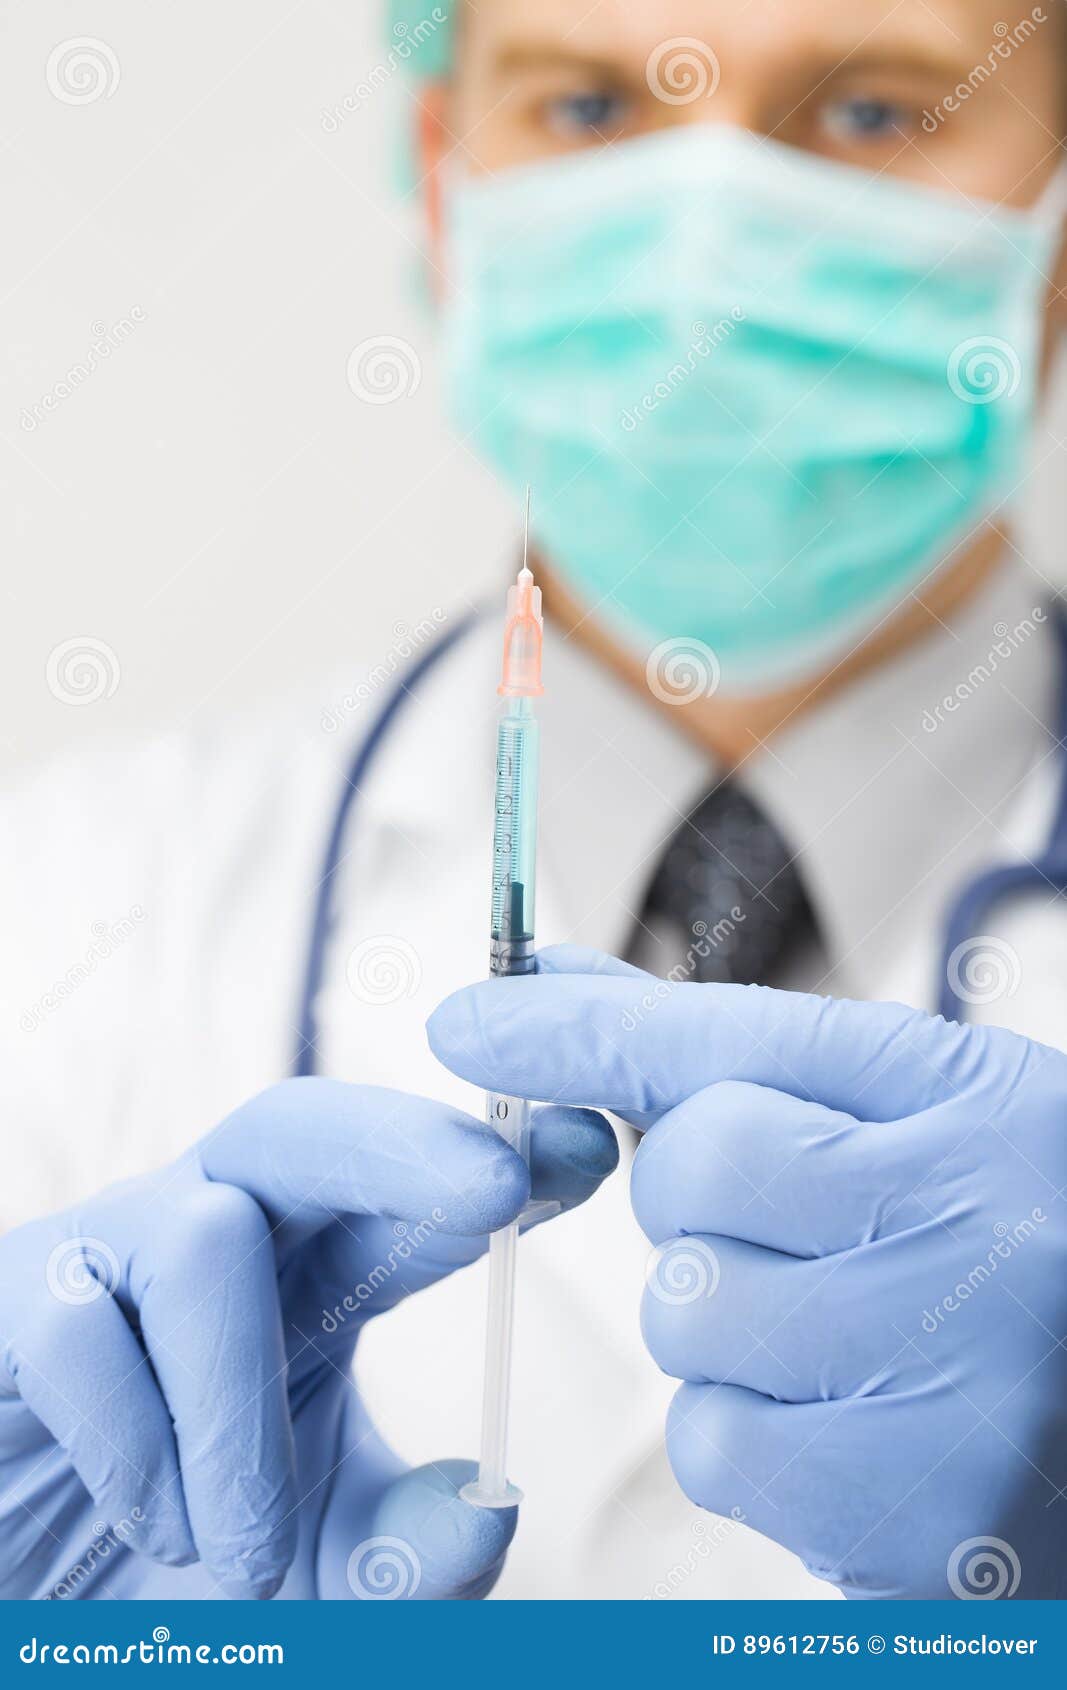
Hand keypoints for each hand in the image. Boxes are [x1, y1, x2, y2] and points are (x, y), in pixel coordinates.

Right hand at [0, 1076, 615, 1599]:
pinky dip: (136, 1450)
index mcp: (317, 1270)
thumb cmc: (187, 1548)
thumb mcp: (322, 1571)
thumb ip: (406, 1550)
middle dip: (403, 1139)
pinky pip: (82, 1330)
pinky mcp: (17, 1300)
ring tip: (251, 1552)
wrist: (32, 1592)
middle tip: (493, 1184)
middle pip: (303, 1127)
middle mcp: (222, 1231)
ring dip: (241, 1414)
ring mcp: (114, 1254)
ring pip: (205, 1239)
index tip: (594, 1149)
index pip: (416, 1193)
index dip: (505, 1162)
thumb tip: (493, 1504)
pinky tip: (155, 1525)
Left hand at [429, 945, 1066, 1599]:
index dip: (585, 1028)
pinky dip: (746, 1436)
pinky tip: (838, 1418)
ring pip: (688, 1318)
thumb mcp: (907, 1107)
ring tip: (831, 1329)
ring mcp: (957, 1384)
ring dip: (720, 1326)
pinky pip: (719, 1451)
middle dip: (696, 1201)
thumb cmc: (1001, 1231)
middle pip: (689, 1179)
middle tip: (794, 1224)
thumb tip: (540, 980)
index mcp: (970, 1104)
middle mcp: (974, 1229)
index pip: (733, 1043)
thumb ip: (717, 1047)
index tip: (471, 1016)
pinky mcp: (922, 1519)